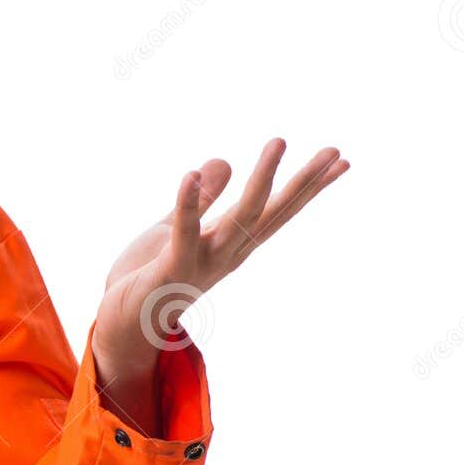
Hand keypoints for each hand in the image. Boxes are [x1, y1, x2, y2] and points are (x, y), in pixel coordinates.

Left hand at [92, 139, 349, 426]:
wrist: (122, 323)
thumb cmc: (149, 275)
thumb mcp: (176, 228)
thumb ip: (201, 199)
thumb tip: (223, 160)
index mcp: (230, 242)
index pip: (276, 209)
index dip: (307, 187)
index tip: (341, 161)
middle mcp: (226, 253)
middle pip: (271, 212)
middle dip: (303, 183)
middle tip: (335, 151)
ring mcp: (203, 262)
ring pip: (241, 217)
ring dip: (261, 178)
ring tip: (279, 141)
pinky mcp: (171, 268)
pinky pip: (183, 232)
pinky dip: (187, 205)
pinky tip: (191, 173)